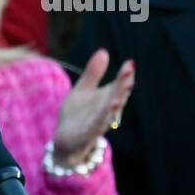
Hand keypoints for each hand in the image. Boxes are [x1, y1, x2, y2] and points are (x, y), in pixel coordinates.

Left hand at [53, 49, 134, 166]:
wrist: (65, 143)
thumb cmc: (76, 116)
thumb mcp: (82, 90)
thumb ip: (92, 73)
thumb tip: (103, 51)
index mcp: (105, 99)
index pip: (117, 86)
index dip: (124, 76)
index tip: (130, 64)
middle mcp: (105, 111)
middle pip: (116, 98)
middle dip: (123, 87)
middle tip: (130, 74)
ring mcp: (97, 124)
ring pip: (109, 113)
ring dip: (115, 104)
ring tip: (121, 94)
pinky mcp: (87, 135)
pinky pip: (96, 127)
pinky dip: (101, 120)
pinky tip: (107, 112)